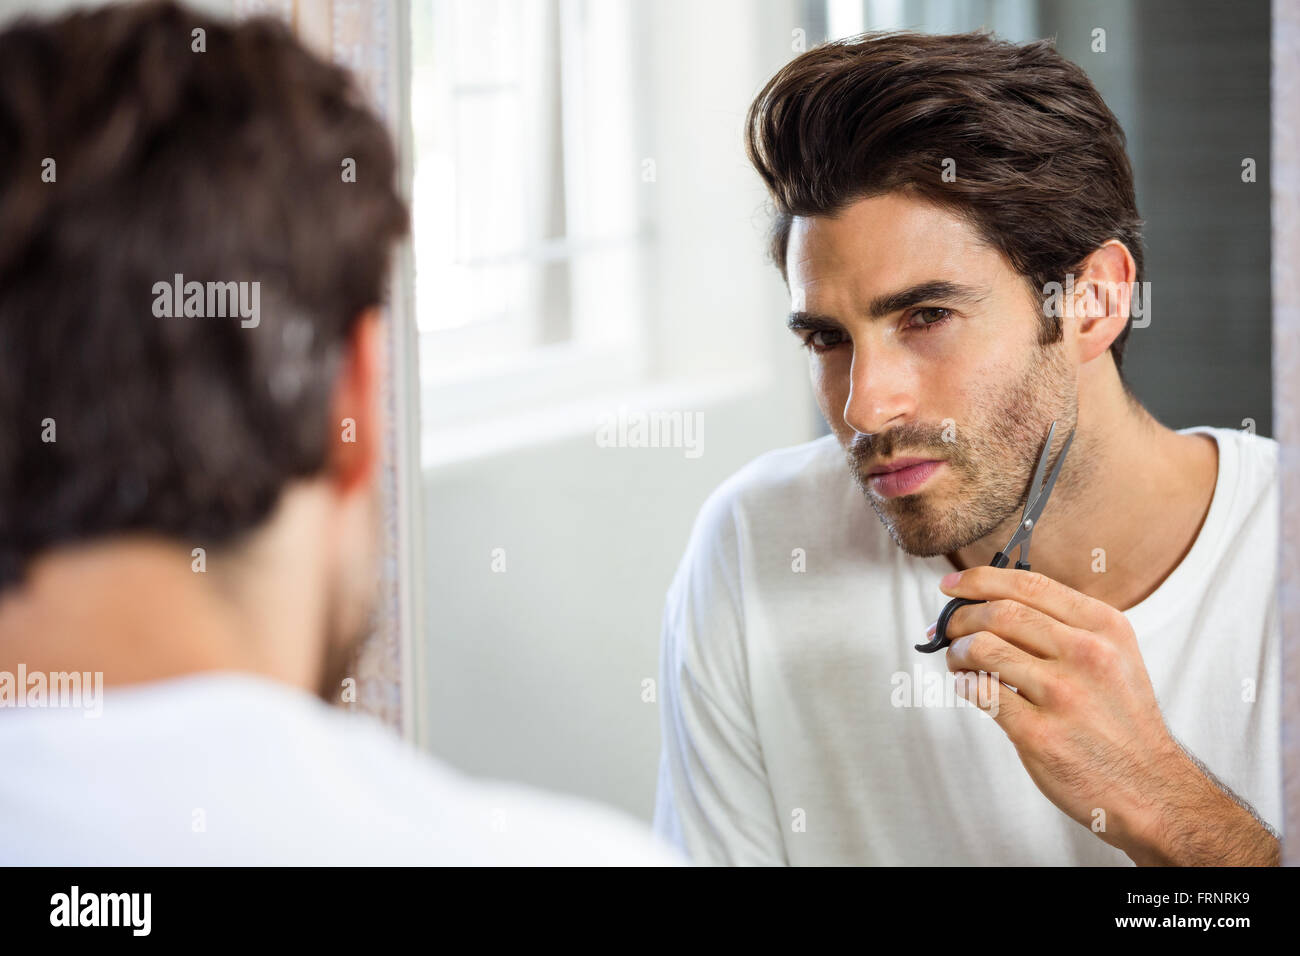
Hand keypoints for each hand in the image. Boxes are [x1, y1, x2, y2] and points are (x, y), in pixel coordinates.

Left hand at [935, 565, 1273, 864]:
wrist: (1151, 788)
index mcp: (1103, 626)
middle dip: (960, 617)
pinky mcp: (1040, 733)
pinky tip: (969, 687)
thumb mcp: (1114, 656)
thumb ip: (1063, 625)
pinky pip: (981, 692)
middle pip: (999, 612)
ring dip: (957, 652)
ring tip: (958, 661)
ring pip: (983, 648)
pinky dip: (964, 684)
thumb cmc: (1121, 721)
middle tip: (946, 628)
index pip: (1028, 584)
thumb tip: (991, 603)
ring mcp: (1063, 694)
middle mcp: (1086, 653)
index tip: (951, 585)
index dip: (978, 580)